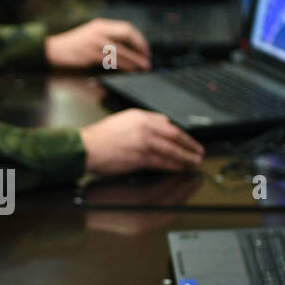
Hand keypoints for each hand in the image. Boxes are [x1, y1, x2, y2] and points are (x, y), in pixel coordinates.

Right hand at [45, 18, 150, 70]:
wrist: (54, 50)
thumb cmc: (72, 47)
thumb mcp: (91, 36)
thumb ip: (108, 39)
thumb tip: (128, 50)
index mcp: (101, 24)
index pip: (127, 27)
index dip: (139, 39)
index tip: (145, 49)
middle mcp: (99, 30)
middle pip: (127, 33)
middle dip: (141, 46)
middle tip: (147, 57)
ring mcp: (95, 41)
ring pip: (122, 49)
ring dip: (135, 59)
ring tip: (143, 66)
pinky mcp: (91, 53)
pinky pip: (112, 59)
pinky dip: (123, 65)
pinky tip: (129, 69)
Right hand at [79, 108, 204, 174]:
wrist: (85, 147)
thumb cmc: (98, 137)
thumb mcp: (121, 121)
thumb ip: (140, 123)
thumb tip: (157, 127)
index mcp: (139, 116)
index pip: (166, 123)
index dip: (180, 133)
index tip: (187, 139)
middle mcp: (144, 127)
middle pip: (174, 135)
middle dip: (189, 144)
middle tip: (198, 150)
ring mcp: (143, 142)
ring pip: (171, 149)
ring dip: (185, 156)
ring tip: (194, 161)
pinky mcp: (140, 157)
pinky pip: (162, 162)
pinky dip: (173, 165)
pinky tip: (180, 168)